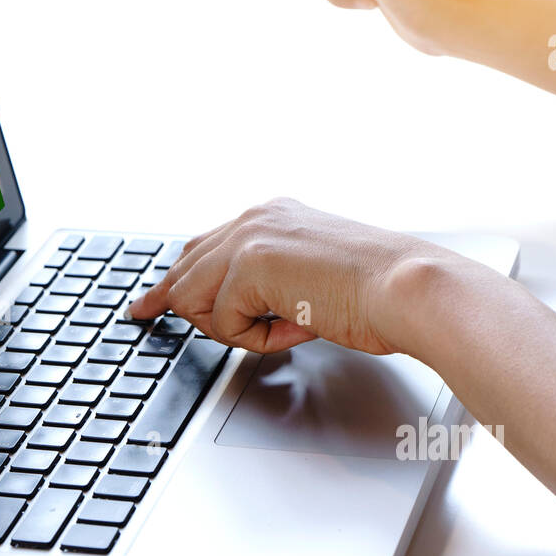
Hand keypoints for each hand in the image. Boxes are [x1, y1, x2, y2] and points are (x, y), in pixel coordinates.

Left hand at [127, 197, 450, 355]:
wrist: (408, 291)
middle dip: (182, 309)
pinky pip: (222, 323)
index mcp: (271, 216)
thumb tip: (227, 308)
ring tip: (282, 325)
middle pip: (184, 271)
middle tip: (158, 320)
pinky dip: (258, 339)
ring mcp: (250, 237)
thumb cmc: (376, 294)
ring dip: (234, 328)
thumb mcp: (309, 277)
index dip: (172, 282)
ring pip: (193, 299)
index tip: (147, 304)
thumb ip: (267, 281)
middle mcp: (255, 218)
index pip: (202, 248)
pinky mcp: (250, 264)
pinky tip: (298, 325)